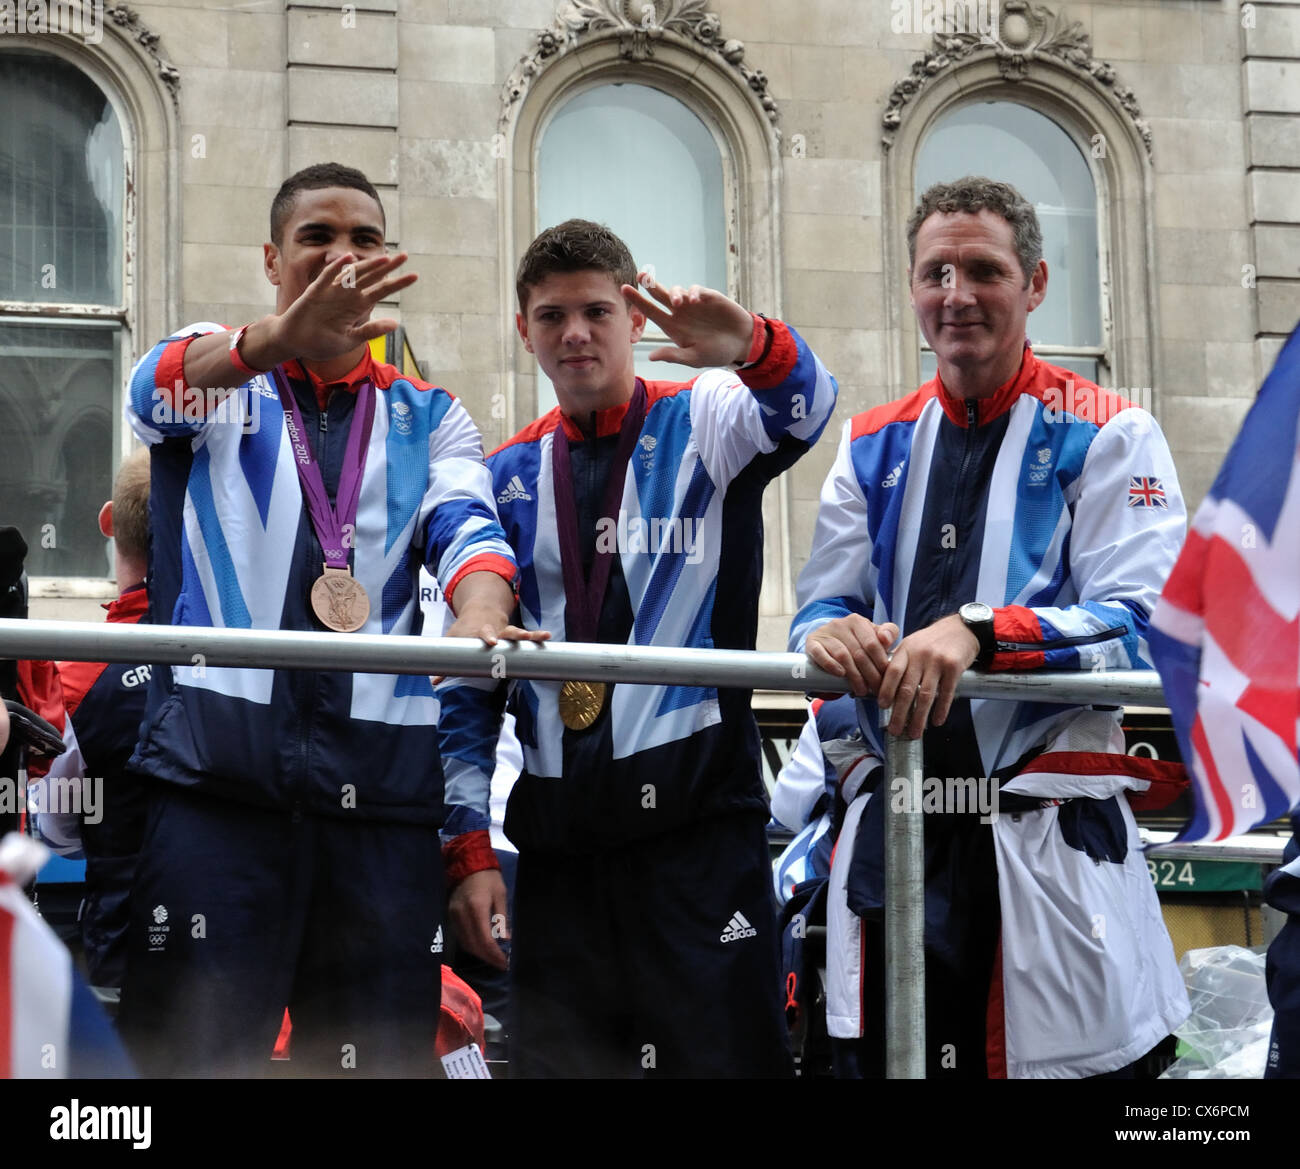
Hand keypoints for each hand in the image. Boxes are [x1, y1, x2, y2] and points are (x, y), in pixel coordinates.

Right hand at [266, 252, 417, 364]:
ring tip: (384, 258)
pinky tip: (348, 259)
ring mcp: (332, 292)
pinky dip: (337, 269)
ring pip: (353, 275)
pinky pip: (327, 278)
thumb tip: (396, 324)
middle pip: (371, 278)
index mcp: (357, 307)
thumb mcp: (351, 339)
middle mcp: (347, 296)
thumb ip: (371, 331)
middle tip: (405, 256)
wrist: (295, 343)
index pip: (381, 291)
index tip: (415, 276)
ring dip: (368, 266)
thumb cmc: (322, 342)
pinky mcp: (315, 293)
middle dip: (388, 267)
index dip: (397, 283)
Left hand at [438, 572, 549, 682]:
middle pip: (506, 632)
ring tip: (544, 636)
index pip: (485, 634)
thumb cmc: (465, 629)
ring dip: (531, 635)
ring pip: (520, 633)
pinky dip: (537, 637)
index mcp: (481, 630)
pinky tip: (547, 638)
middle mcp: (497, 630)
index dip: (488, 637)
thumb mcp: (453, 639)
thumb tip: (435, 681)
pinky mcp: (515, 633)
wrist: (480, 609)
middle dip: (515, 635)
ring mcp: (507, 631)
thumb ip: (447, 660)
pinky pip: (529, 636)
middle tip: (525, 636)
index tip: (492, 642)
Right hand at [448, 869, 509, 970]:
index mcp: (477, 908)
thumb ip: (502, 918)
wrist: (467, 862)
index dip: (494, 954)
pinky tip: (481, 946)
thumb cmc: (488, 877)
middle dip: (487, 957)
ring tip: (493, 957)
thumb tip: (505, 940)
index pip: (485, 939)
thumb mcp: (500, 894)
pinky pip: (460, 936)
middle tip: (500, 963)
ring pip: (465, 943)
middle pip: (473, 945)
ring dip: (479, 953)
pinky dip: (471, 945)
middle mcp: (462, 915)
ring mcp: (453, 915)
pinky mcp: (449, 914)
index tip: (505, 962)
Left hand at [621, 272, 754, 367]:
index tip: (624, 288)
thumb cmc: (717, 352)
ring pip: (677, 291)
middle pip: (660, 295)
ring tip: (678, 302)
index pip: (651, 311)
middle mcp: (680, 313)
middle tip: (641, 275)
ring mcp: (694, 304)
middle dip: (650, 284)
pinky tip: (695, 299)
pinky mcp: (710, 297)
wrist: (741, 344)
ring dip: (674, 293)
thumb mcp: (694, 358)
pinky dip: (695, 292)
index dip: (638, 300)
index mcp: (673, 327)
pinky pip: (698, 290)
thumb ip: (673, 355)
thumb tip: (650, 356)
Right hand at [804, 615, 898, 696]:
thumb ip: (887, 634)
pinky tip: (840, 675)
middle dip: (870, 674)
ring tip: (861, 690)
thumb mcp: (872, 634)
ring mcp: (825, 633)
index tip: (886, 678)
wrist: (826, 638)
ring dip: (854, 675)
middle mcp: (841, 624)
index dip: (881, 663)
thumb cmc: (854, 640)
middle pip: (859, 652)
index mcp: (858, 621)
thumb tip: (887, 640)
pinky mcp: (812, 643)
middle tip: (876, 689)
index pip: (873, 643)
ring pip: (842, 655)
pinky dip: (831, 665)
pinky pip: (820, 654)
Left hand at [876, 614, 979, 738]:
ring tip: (914, 732)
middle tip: (895, 730)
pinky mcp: (954, 668)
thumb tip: (883, 687)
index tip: (882, 707)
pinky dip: (941, 710)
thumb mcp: (912, 643)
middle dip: (900, 713)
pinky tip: (936, 721)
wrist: (961, 629)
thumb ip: (899, 662)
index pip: (892, 672)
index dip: (886, 690)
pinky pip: (946, 694)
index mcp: (906, 649)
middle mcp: (920, 655)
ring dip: (919, 717)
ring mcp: (938, 662)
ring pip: (925, 695)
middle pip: (907, 689)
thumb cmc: (932, 640)